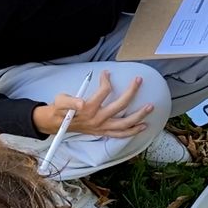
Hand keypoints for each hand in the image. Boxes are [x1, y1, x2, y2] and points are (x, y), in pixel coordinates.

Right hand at [32, 70, 152, 137]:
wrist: (57, 125)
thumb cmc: (60, 110)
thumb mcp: (59, 101)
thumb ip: (69, 101)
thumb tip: (81, 102)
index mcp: (87, 110)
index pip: (103, 92)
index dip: (106, 81)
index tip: (107, 73)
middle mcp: (97, 120)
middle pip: (119, 106)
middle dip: (131, 92)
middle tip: (139, 80)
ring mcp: (102, 128)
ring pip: (124, 123)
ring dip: (139, 115)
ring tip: (150, 107)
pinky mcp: (103, 133)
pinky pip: (120, 134)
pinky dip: (133, 131)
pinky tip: (143, 126)